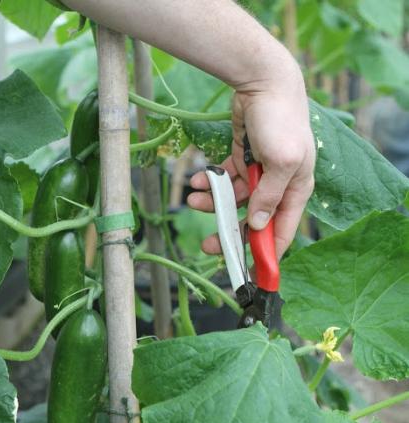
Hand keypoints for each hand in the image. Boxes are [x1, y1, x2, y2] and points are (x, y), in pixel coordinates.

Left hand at [188, 66, 315, 258]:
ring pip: (232, 200)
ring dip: (212, 203)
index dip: (266, 254)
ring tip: (193, 200)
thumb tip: (258, 226)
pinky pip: (223, 180)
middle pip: (252, 221)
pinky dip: (209, 183)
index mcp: (295, 190)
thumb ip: (269, 196)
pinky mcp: (240, 159)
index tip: (250, 274)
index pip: (281, 232)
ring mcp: (258, 172)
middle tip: (208, 244)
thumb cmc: (280, 121)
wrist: (263, 83)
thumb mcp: (281, 161)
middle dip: (229, 231)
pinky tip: (196, 182)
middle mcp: (277, 185)